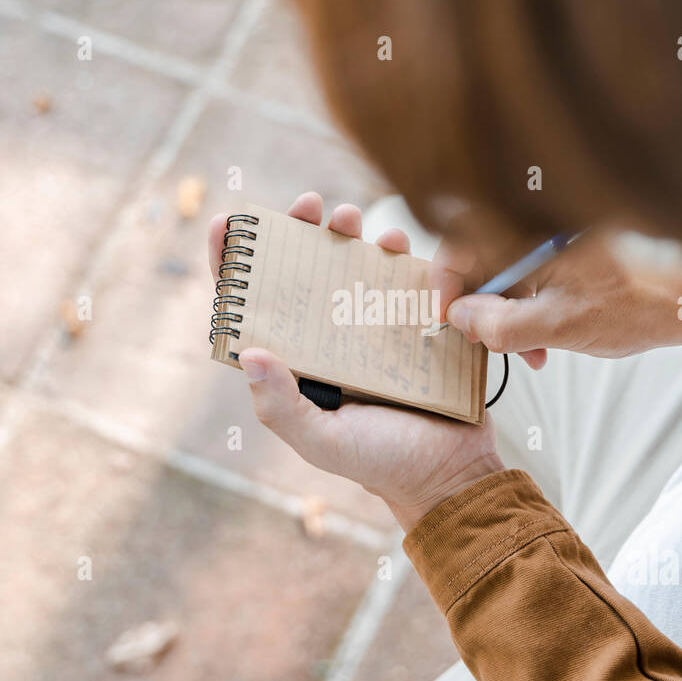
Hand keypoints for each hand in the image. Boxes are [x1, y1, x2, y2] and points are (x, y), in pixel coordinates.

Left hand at [208, 193, 505, 531]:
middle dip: (301, 231)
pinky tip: (400, 243)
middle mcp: (328, 341)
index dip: (235, 266)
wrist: (454, 474)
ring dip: (348, 233)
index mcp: (296, 366)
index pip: (253, 309)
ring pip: (349, 265)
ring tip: (354, 220)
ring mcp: (371, 329)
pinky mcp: (414, 322)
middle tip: (311, 206)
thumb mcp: (321, 442)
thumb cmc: (381, 464)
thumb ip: (281, 406)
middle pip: (302, 272)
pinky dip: (398, 253)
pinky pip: (400, 277)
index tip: (227, 224)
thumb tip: (248, 353)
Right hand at [430, 231, 681, 368]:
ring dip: (506, 314)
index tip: (447, 316)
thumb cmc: (637, 308)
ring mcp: (553, 239)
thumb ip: (499, 324)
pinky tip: (545, 340)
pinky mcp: (568, 253)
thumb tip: (459, 316)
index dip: (443, 279)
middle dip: (479, 306)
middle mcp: (538, 225)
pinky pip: (531, 276)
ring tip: (529, 352)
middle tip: (486, 343)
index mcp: (532, 229)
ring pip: (505, 272)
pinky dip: (530, 307)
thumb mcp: (557, 326)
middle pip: (479, 256)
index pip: (459, 238)